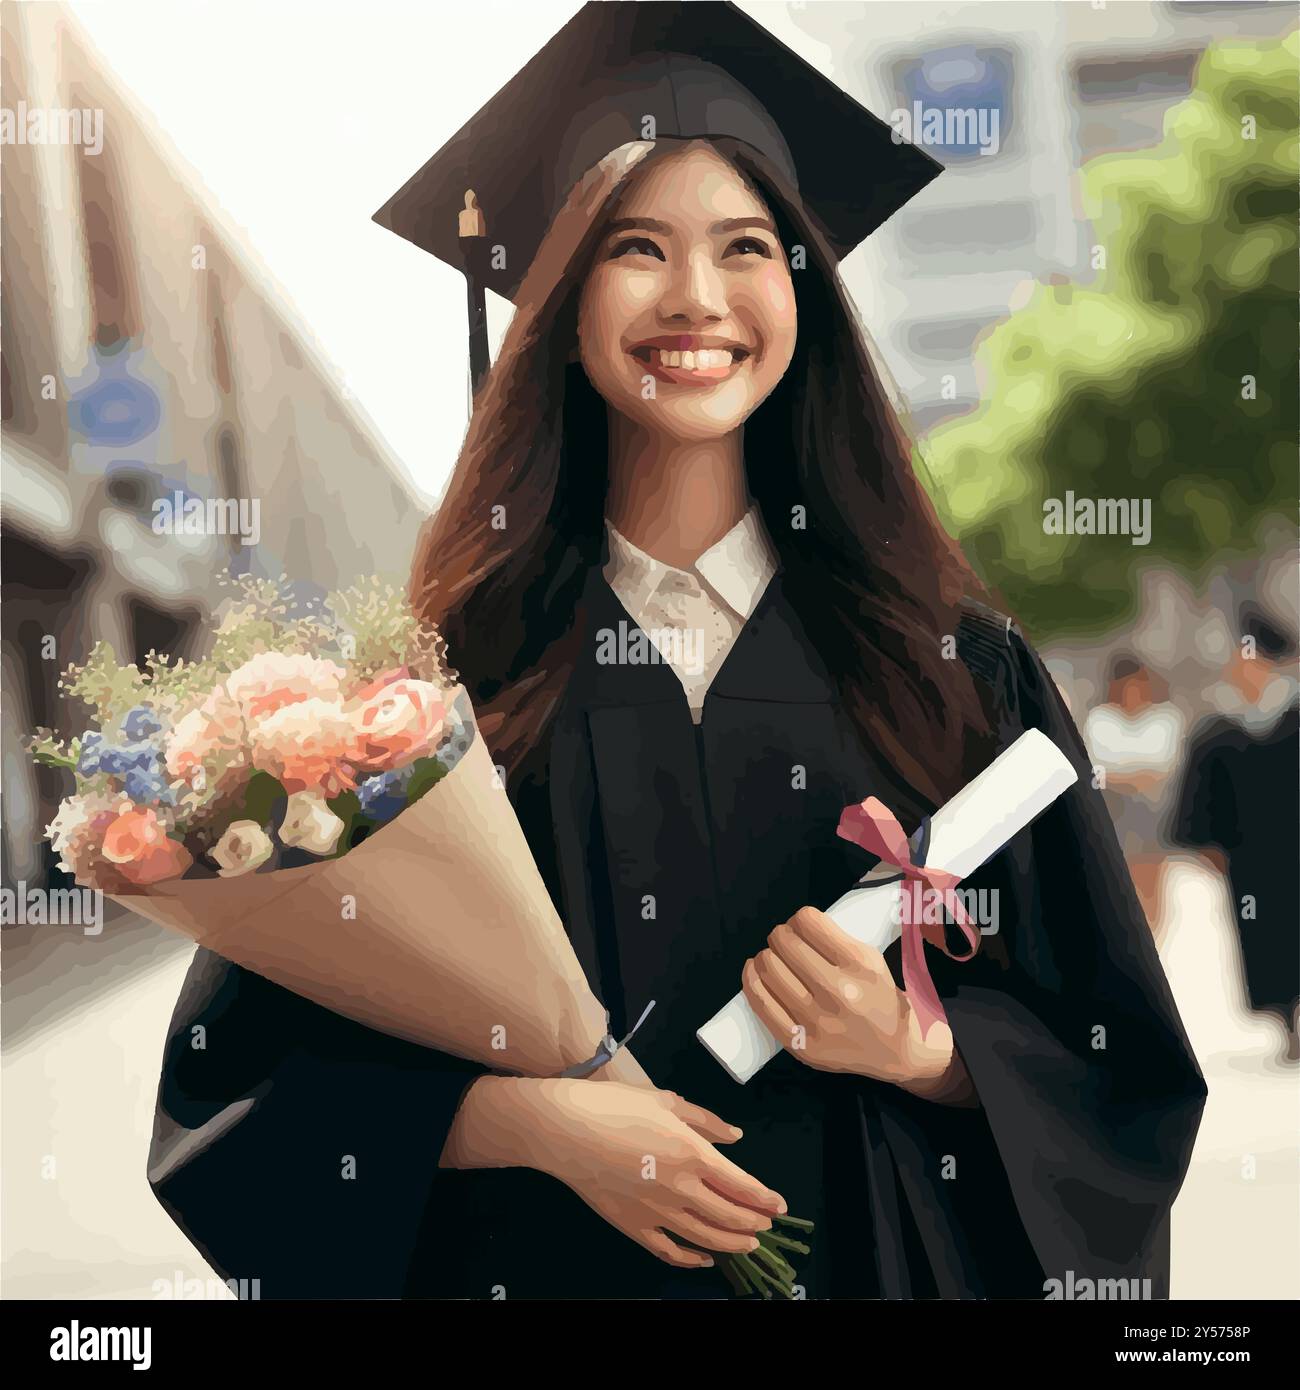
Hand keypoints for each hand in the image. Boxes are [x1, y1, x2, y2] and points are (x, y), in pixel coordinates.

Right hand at [516, 1079, 787, 1268]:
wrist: (565, 1130)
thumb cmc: (614, 1106)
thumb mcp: (665, 1100)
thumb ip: (705, 1120)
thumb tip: (734, 1135)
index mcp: (693, 1154)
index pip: (742, 1186)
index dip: (765, 1199)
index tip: (779, 1205)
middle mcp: (680, 1189)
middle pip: (729, 1216)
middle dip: (754, 1223)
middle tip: (767, 1225)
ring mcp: (656, 1213)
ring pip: (705, 1239)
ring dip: (732, 1244)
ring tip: (749, 1244)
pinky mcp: (633, 1227)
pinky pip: (669, 1251)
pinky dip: (691, 1259)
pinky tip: (704, 1258)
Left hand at [741, 906, 972, 1101]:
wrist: (894, 1052)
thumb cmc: (880, 998)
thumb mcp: (872, 960)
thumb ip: (837, 939)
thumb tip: (795, 924)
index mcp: (859, 965)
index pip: (808, 922)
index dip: (800, 919)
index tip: (801, 926)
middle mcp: (838, 992)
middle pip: (785, 942)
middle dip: (781, 935)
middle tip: (785, 942)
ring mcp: (816, 1021)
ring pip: (768, 967)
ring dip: (766, 955)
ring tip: (772, 957)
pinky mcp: (799, 1043)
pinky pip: (760, 1002)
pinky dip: (751, 979)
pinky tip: (754, 971)